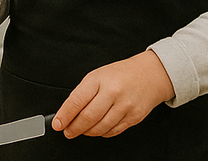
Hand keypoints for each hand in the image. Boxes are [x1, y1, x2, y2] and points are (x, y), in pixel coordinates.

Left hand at [52, 49, 174, 138]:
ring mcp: (125, 106)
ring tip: (81, 130)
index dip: (64, 116)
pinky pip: (113, 131)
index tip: (57, 124)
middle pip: (88, 118)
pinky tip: (97, 129)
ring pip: (100, 128)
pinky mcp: (134, 117)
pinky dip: (102, 133)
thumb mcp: (97, 76)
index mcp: (99, 80)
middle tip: (67, 131)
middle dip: (74, 128)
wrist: (150, 75)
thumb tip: (67, 112)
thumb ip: (83, 93)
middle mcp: (112, 93)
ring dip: (87, 132)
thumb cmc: (120, 74)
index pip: (76, 101)